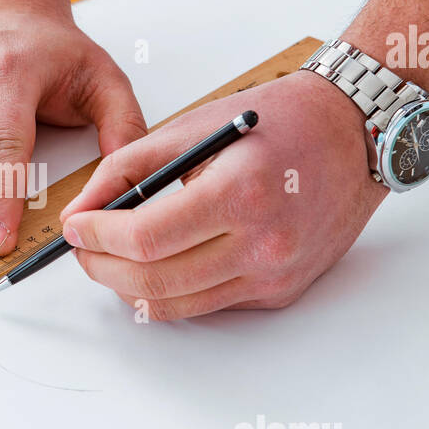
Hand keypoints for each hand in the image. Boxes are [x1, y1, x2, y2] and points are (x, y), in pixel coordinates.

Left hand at [58, 70, 387, 318]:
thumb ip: (126, 168)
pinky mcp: (281, 291)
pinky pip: (208, 304)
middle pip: (154, 282)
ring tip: (111, 258)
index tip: (74, 227)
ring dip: (128, 287)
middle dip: (102, 269)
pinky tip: (161, 261)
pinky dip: (172, 289)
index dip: (96, 237)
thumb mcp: (192, 127)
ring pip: (176, 306)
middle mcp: (264, 243)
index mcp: (240, 193)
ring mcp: (275, 274)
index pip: (145, 238)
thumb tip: (80, 210)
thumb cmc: (276, 122)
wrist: (354, 135)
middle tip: (83, 248)